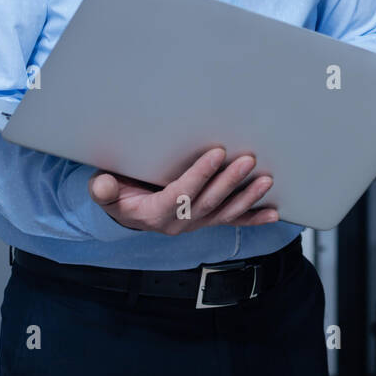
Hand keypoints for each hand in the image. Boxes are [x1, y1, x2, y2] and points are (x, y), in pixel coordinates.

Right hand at [89, 147, 277, 234]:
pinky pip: (232, 221)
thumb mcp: (107, 193)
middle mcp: (179, 222)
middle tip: (248, 160)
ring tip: (266, 181)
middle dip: (230, 181)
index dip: (200, 174)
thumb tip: (101, 185)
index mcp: (155, 213)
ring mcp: (196, 223)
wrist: (128, 215)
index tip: (217, 153)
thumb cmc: (119, 197)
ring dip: (247, 197)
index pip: (181, 194)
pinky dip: (254, 218)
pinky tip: (274, 214)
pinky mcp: (207, 220)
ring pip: (225, 211)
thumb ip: (105, 190)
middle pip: (208, 201)